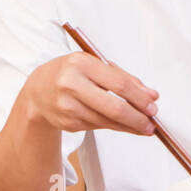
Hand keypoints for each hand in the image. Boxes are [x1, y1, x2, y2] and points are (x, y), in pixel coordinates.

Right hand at [23, 52, 158, 134]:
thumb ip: (124, 78)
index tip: (153, 106)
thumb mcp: (95, 66)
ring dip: (128, 126)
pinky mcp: (67, 123)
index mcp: (81, 63)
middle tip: (151, 124)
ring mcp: (67, 106)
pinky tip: (122, 125)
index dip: (140, 98)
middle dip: (137, 118)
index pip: (120, 84)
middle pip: (114, 108)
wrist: (37, 90)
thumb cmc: (72, 74)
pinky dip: (114, 127)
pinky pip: (98, 127)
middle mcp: (71, 84)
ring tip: (142, 126)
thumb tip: (151, 95)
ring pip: (107, 121)